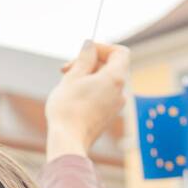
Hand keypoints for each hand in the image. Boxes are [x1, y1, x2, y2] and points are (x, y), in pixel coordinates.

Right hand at [45, 41, 129, 160]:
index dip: (102, 48)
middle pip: (111, 67)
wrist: (68, 142)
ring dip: (88, 78)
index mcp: (116, 78)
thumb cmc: (68, 108)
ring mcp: (116, 106)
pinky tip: (73, 99)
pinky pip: (103, 96)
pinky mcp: (108, 117)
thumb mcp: (73, 77)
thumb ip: (84, 58)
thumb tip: (90, 46)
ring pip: (105, 82)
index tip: (84, 53)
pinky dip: (91, 91)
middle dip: (90, 63)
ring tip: (67, 85)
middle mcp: (121, 92)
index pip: (120, 52)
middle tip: (66, 70)